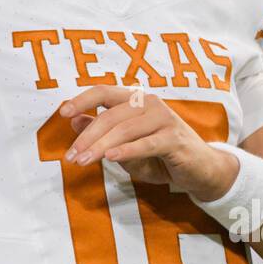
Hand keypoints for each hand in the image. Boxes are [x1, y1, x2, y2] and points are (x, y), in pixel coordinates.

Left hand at [59, 86, 238, 198]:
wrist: (200, 171)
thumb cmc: (160, 156)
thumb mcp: (126, 146)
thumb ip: (102, 132)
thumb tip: (73, 121)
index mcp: (136, 100)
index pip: (104, 92)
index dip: (82, 100)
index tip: (62, 112)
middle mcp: (149, 103)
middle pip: (110, 116)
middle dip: (86, 137)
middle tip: (71, 156)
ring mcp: (164, 118)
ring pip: (124, 130)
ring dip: (100, 147)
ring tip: (83, 161)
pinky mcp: (175, 138)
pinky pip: (146, 143)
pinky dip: (126, 150)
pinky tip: (110, 158)